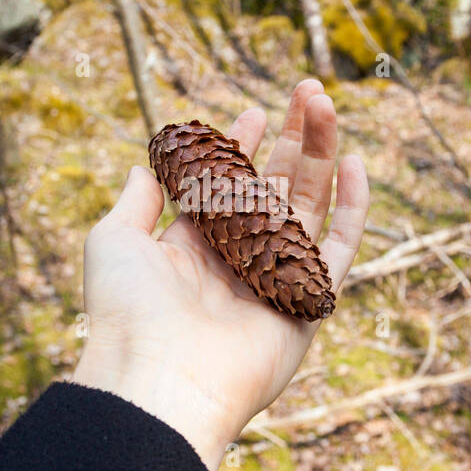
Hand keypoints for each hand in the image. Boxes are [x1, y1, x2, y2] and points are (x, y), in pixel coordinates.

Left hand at [71, 79, 370, 470]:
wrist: (159, 379)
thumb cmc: (128, 310)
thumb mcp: (115, 239)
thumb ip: (137, 198)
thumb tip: (145, 163)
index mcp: (193, 249)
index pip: (227, 188)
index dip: (241, 148)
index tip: (254, 113)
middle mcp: (238, 263)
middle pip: (276, 188)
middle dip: (292, 139)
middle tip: (308, 91)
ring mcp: (276, 282)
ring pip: (309, 206)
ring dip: (321, 155)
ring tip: (326, 105)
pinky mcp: (308, 304)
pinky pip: (339, 251)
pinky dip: (353, 209)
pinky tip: (356, 164)